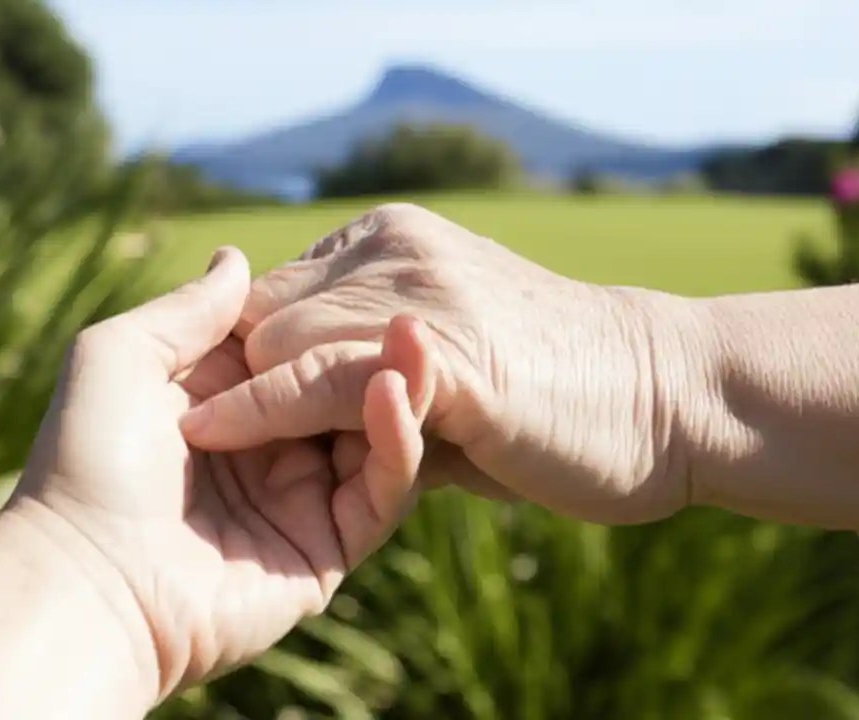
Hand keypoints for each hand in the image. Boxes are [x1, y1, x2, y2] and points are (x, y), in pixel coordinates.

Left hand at [8, 247, 426, 708]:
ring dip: (403, 388)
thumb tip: (237, 257)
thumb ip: (190, 309)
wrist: (86, 576)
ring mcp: (299, 501)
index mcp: (225, 404)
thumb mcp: (122, 355)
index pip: (298, 349)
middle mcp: (268, 449)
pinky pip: (379, 494)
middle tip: (413, 309)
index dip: (330, 316)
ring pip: (376, 439)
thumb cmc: (88, 458)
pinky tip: (390, 392)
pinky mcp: (324, 551)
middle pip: (345, 392)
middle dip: (380, 350)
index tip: (367, 276)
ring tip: (415, 340)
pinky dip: (397, 445)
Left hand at [182, 204, 709, 524]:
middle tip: (202, 437)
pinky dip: (276, 410)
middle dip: (232, 374)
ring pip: (292, 343)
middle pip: (273, 315)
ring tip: (188, 443)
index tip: (215, 393)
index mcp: (394, 246)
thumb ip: (369, 356)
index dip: (247, 346)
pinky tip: (231, 432)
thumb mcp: (447, 355)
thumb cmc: (561, 386)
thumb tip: (271, 338)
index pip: (281, 295)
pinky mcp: (451, 374)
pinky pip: (339, 389)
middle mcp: (400, 258)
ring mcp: (424, 309)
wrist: (670, 401)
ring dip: (240, 396)